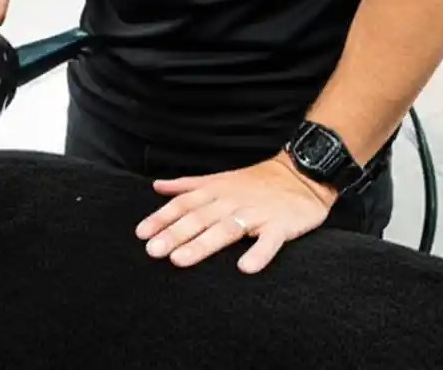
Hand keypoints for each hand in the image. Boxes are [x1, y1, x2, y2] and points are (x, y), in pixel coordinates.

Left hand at [134, 153, 338, 273]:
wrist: (302, 173)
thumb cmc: (256, 181)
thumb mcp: (219, 179)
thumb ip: (188, 185)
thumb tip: (157, 186)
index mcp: (216, 191)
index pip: (183, 204)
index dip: (161, 218)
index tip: (141, 234)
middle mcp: (231, 202)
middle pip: (199, 218)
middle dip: (174, 234)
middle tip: (153, 251)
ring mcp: (256, 213)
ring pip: (226, 230)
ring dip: (202, 245)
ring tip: (181, 260)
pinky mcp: (281, 225)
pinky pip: (269, 241)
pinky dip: (258, 253)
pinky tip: (245, 268)